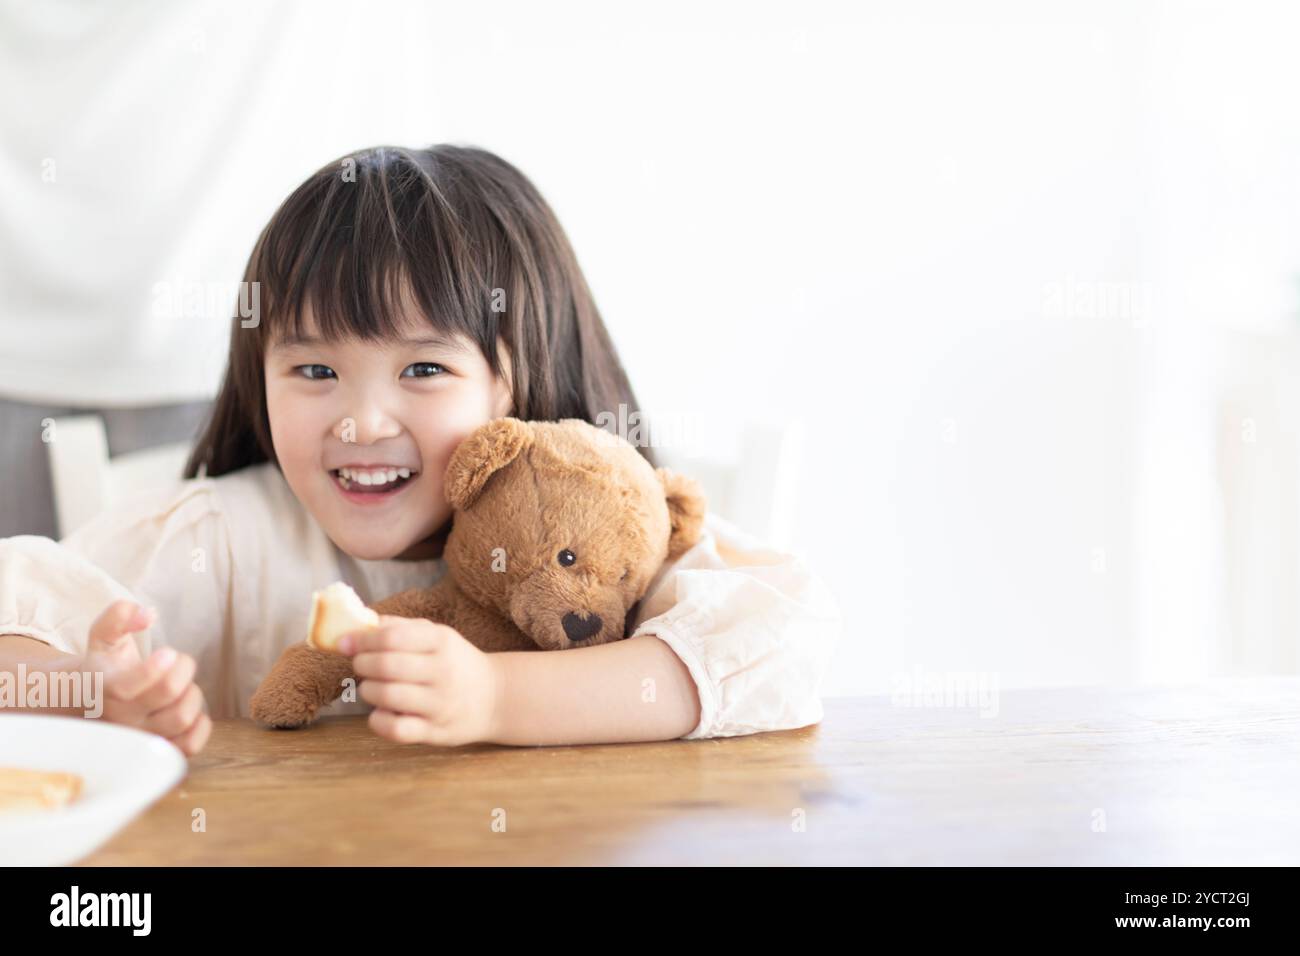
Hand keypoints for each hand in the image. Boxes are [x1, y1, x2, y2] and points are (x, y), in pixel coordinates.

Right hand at [84, 600, 211, 755]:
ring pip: (182, 718)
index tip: (168, 651)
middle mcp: (122, 717)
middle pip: (167, 695)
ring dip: (193, 694)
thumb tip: (147, 614)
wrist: (93, 703)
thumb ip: (120, 615)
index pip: (126, 688)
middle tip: (178, 660)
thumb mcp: (103, 635)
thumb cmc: (105, 664)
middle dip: (184, 668)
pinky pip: (189, 746)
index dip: (152, 669)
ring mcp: (141, 736)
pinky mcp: (159, 748)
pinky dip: (201, 726)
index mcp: (105, 687)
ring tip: (181, 685)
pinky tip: (188, 705)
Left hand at [338, 616, 498, 746]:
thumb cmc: (454, 662)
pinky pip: (396, 730)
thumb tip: (357, 625)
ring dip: (368, 690)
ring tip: (371, 687)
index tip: (345, 643)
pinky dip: (378, 721)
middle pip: (386, 667)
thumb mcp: (436, 636)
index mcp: (442, 641)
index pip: (392, 637)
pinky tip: (380, 713)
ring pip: (387, 697)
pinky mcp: (435, 732)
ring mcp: (440, 704)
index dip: (361, 640)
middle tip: (360, 664)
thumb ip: (399, 628)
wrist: (494, 697)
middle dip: (362, 664)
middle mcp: (443, 672)